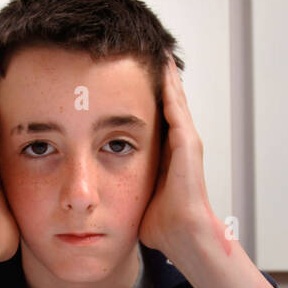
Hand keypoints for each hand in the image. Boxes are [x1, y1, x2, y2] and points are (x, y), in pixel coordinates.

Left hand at [138, 54, 223, 263]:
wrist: (182, 235)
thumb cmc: (162, 225)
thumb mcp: (134, 198)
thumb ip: (122, 189)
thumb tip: (98, 194)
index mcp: (167, 156)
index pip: (155, 119)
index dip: (144, 100)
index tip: (131, 82)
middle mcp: (179, 145)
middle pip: (167, 103)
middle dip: (157, 80)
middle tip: (145, 55)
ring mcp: (186, 142)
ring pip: (174, 99)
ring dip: (165, 76)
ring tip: (156, 52)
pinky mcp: (188, 143)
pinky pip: (177, 106)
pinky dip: (170, 86)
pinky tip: (162, 67)